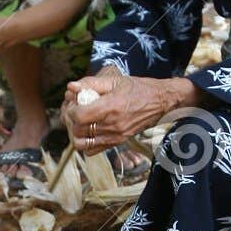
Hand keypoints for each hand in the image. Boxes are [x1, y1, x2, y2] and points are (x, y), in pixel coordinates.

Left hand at [64, 69, 180, 151]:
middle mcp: (112, 124)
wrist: (159, 102)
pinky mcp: (118, 142)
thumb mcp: (114, 81)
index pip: (79, 116)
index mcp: (110, 106)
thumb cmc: (137, 88)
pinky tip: (90, 131)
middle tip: (75, 111)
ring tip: (81, 123)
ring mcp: (115, 136)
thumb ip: (91, 84)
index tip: (74, 103)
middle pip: (78, 130)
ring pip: (83, 144)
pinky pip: (93, 150)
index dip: (71, 110)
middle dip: (72, 121)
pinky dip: (87, 143)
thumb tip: (70, 87)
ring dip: (77, 134)